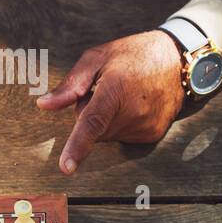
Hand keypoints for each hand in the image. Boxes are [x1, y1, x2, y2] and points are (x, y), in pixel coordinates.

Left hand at [36, 30, 184, 172]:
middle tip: (105, 90)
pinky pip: (123, 137)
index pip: (92, 123)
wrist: (176, 60)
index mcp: (115, 90)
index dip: (77, 146)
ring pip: (108, 135)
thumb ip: (70, 84)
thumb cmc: (133, 54)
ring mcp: (145, 126)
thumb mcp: (97, 58)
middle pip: (94, 130)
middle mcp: (133, 112)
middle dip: (91, 114)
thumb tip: (44, 105)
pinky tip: (135, 105)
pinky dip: (122, 125)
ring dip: (107, 120)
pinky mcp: (152, 135)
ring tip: (124, 95)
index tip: (66, 167)